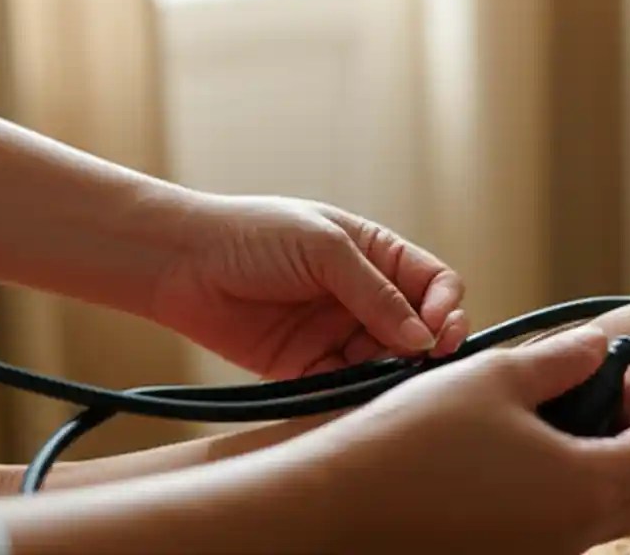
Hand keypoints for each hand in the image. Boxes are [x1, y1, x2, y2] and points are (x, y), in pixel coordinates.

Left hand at [151, 193, 467, 377]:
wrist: (183, 263)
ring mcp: (336, 331)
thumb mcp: (325, 248)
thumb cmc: (254, 235)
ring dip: (392, 375)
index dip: (445, 307)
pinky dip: (355, 394)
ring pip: (385, 363)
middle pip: (416, 328)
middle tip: (422, 363)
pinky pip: (344, 386)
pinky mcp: (307, 366)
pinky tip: (355, 395)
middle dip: (426, 347)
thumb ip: (376, 293)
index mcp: (374, 254)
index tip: (439, 333)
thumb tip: (423, 338)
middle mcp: (361, 295)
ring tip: (384, 380)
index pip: (434, 283)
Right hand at [291, 325, 629, 553]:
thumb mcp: (495, 378)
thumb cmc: (415, 439)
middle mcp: (575, 534)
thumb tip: (597, 346)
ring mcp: (544, 552)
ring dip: (618, 454)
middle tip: (621, 380)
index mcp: (585, 487)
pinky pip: (572, 521)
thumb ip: (560, 360)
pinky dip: (579, 480)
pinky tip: (537, 442)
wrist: (342, 507)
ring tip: (577, 403)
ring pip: (614, 507)